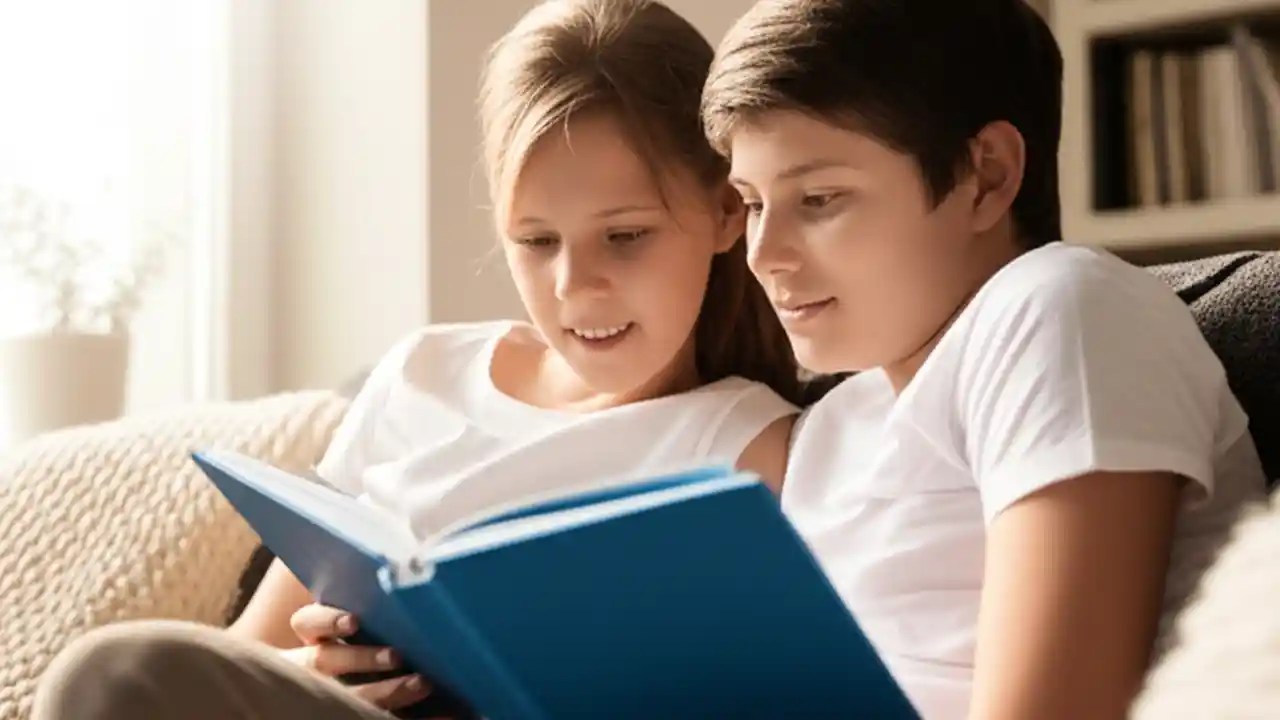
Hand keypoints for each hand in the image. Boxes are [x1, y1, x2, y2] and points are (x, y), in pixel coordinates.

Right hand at [282, 603, 432, 711]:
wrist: (363, 681)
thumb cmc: (371, 640)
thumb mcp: (365, 624)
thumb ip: (378, 612)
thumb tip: (414, 589)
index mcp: (316, 636)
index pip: (307, 622)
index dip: (327, 621)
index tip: (355, 621)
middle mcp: (316, 664)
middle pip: (325, 660)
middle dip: (360, 658)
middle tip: (397, 656)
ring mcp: (331, 691)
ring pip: (345, 695)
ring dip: (385, 691)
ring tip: (420, 683)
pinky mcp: (351, 711)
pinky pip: (372, 718)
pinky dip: (409, 716)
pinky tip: (441, 715)